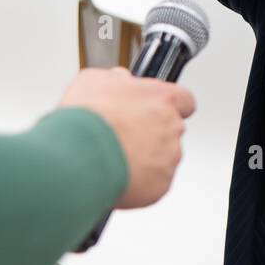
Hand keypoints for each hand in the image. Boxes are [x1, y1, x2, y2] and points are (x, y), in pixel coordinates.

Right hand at [58, 67, 195, 208]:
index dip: (167, 106)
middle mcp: (172, 127)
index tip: (155, 111)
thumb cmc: (87, 118)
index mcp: (162, 98)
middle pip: (170, 131)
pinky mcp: (161, 185)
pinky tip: (116, 174)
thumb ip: (116, 79)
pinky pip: (153, 183)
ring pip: (162, 159)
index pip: (184, 100)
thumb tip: (120, 79)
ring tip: (113, 158)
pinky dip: (138, 182)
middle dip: (150, 135)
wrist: (79, 155)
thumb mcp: (94, 80)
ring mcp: (169, 158)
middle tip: (123, 137)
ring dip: (144, 159)